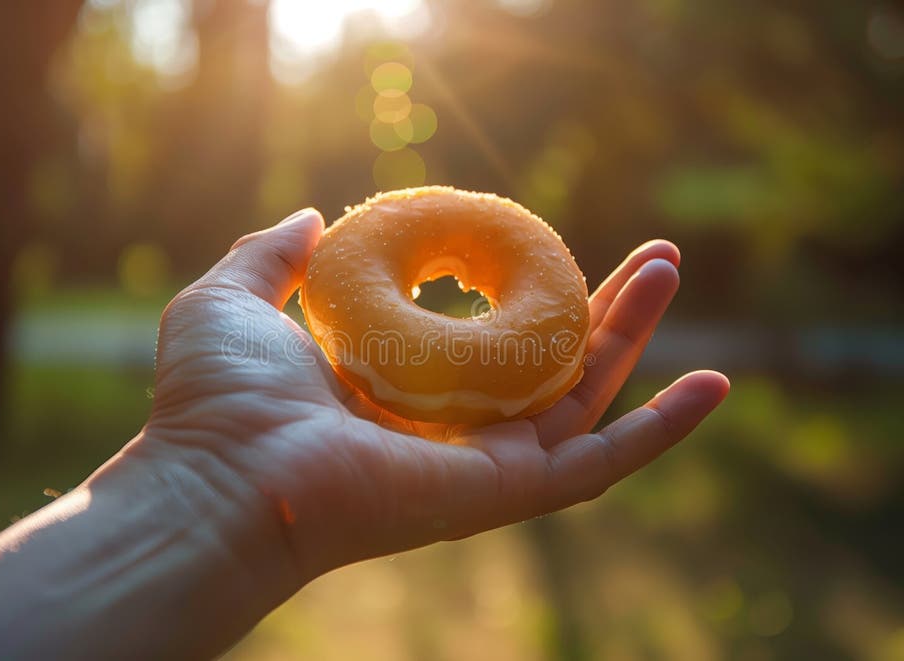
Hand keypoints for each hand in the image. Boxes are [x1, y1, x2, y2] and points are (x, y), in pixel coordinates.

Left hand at [138, 208, 728, 581]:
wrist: (221, 476)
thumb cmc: (217, 398)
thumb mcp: (238, 298)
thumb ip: (272, 258)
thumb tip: (308, 218)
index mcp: (398, 389)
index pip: (482, 340)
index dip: (522, 291)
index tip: (545, 243)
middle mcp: (448, 429)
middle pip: (549, 364)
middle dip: (601, 308)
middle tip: (649, 255)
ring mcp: (482, 464)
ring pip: (584, 400)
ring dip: (633, 337)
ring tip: (669, 269)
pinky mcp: (505, 490)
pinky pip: (600, 464)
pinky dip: (663, 432)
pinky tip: (712, 386)